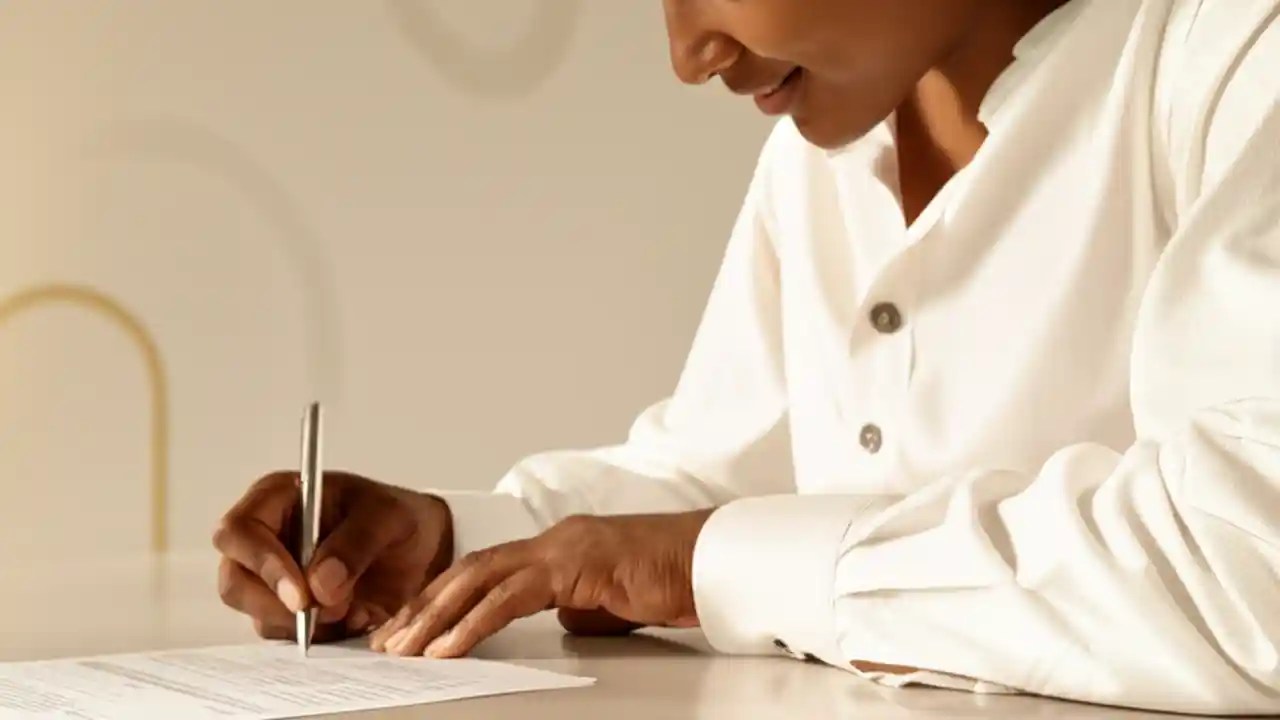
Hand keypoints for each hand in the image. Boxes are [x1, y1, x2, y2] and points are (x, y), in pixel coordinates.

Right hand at [213, 471, 452, 642]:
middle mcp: (264, 539)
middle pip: (235, 583)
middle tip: (329, 612)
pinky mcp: (288, 611)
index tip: (300, 595)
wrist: (419, 549)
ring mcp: (272, 579)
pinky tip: (353, 616)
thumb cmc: (396, 517)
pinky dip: (320, 635)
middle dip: (277, 606)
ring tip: (353, 606)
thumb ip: (356, 543)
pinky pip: (286, 635)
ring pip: (259, 615)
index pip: (239, 532)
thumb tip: (319, 586)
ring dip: (304, 624)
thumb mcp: (388, 516)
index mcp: (276, 499)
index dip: (262, 565)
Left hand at [369, 510, 711, 657]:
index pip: (484, 571)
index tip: (412, 629)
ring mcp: (561, 548)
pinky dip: (473, 623)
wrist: (714, 561)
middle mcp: (551, 541)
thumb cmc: (673, 579)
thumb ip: (577, 604)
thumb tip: (560, 621)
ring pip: (479, 578)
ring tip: (405, 648)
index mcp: (556, 547)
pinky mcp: (575, 565)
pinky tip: (449, 646)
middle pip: (468, 571)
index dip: (442, 600)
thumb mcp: (612, 599)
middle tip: (389, 641)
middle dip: (423, 607)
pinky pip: (511, 597)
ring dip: (436, 616)